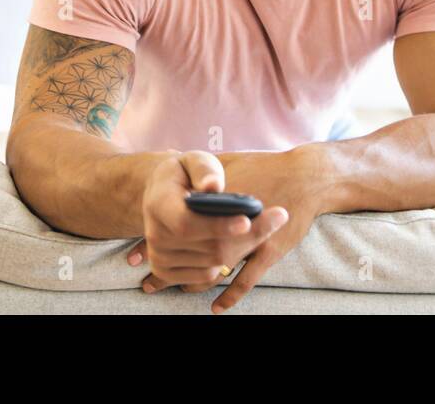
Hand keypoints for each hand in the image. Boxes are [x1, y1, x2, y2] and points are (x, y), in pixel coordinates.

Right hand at [127, 149, 288, 300]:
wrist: (164, 193)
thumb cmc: (185, 173)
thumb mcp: (193, 160)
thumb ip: (204, 169)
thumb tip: (213, 186)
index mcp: (158, 203)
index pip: (187, 223)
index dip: (218, 225)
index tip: (247, 220)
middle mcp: (155, 234)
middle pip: (208, 247)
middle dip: (248, 235)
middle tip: (278, 216)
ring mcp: (160, 257)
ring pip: (213, 263)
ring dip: (244, 247)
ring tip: (262, 224)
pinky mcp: (167, 273)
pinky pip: (207, 275)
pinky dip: (229, 261)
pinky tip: (240, 240)